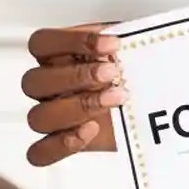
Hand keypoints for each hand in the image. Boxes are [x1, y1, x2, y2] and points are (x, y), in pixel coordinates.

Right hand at [21, 24, 124, 165]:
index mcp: (57, 55)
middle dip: (78, 76)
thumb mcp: (130, 44)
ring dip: (78, 107)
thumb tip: (125, 35)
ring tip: (115, 98)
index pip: (41, 43)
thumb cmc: (134, 68)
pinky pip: (39, 153)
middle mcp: (48, 85)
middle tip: (113, 73)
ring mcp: (52, 114)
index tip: (112, 44)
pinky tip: (92, 129)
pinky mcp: (62, 142)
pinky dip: (63, 144)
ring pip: (38, 117)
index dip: (72, 41)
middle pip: (34, 82)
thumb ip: (123, 36)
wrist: (154, 99)